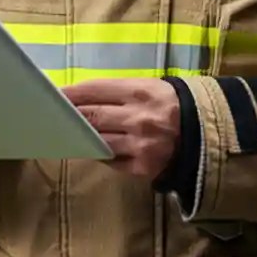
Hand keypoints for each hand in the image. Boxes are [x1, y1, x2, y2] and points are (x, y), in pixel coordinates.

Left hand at [62, 78, 179, 179]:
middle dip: (69, 116)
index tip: (53, 95)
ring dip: (81, 138)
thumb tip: (79, 96)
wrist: (205, 134)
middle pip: (91, 116)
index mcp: (140, 92)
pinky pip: (111, 160)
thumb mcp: (149, 88)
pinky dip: (100, 154)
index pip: (94, 90)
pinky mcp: (142, 167)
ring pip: (97, 142)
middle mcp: (139, 118)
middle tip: (52, 115)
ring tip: (68, 134)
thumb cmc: (170, 105)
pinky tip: (94, 148)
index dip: (71, 93)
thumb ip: (117, 92)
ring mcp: (140, 145)